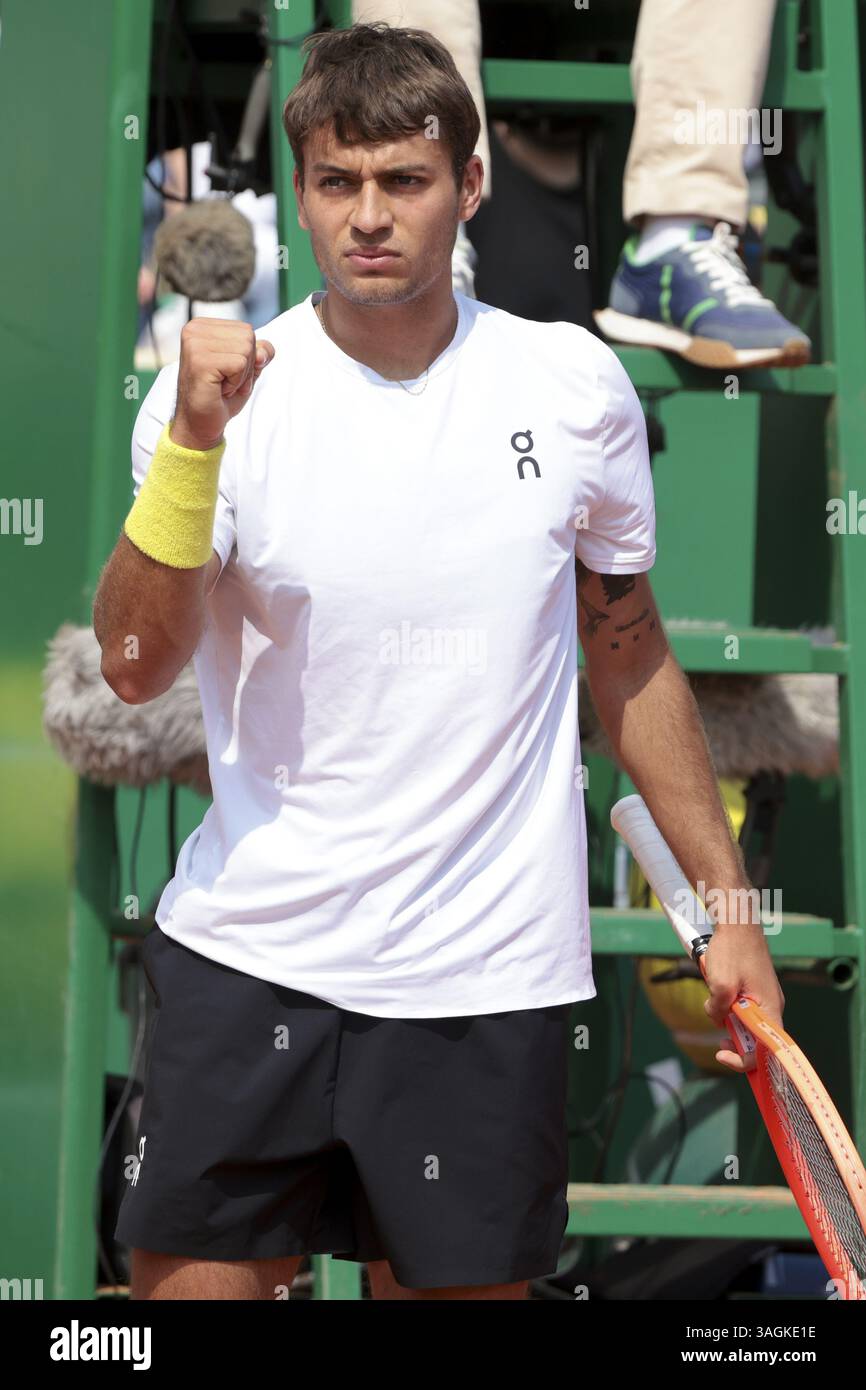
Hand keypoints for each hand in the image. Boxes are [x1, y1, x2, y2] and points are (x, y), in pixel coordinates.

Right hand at [172, 318, 274, 449]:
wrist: (199, 423)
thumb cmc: (220, 396)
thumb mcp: (246, 369)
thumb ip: (260, 352)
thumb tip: (264, 352)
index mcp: (202, 326)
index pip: (246, 330)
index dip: (246, 357)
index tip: (226, 372)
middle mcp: (194, 329)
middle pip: (248, 337)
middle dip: (246, 366)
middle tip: (224, 382)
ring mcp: (195, 344)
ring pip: (246, 350)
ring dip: (241, 376)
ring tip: (221, 385)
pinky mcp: (200, 361)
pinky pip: (240, 364)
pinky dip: (236, 383)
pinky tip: (219, 390)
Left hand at [702, 922, 784, 1072]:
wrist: (737, 920)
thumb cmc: (732, 950)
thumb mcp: (720, 985)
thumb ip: (718, 1009)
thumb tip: (717, 1018)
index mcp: (771, 1009)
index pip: (765, 1050)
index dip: (743, 1060)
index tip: (721, 1053)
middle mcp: (773, 1005)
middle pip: (757, 1038)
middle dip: (735, 1040)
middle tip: (718, 1041)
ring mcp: (765, 995)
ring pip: (747, 1021)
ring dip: (728, 1019)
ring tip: (713, 1002)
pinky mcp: (756, 986)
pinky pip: (744, 1006)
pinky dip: (728, 1005)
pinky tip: (716, 989)